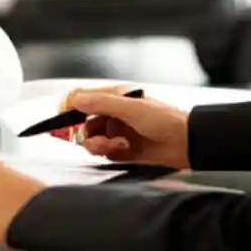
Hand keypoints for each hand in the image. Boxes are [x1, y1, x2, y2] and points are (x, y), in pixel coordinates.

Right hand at [67, 88, 190, 168]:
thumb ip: (101, 103)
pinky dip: (109, 152)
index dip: (70, 107)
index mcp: (115, 97)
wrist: (188, 143)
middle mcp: (114, 114)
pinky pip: (103, 152)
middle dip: (85, 132)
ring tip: (114, 145)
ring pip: (92, 139)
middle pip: (83, 123)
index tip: (62, 117)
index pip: (83, 98)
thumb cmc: (166, 120)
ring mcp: (117, 132)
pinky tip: (123, 149)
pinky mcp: (123, 150)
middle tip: (94, 138)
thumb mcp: (131, 108)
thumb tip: (75, 98)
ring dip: (98, 144)